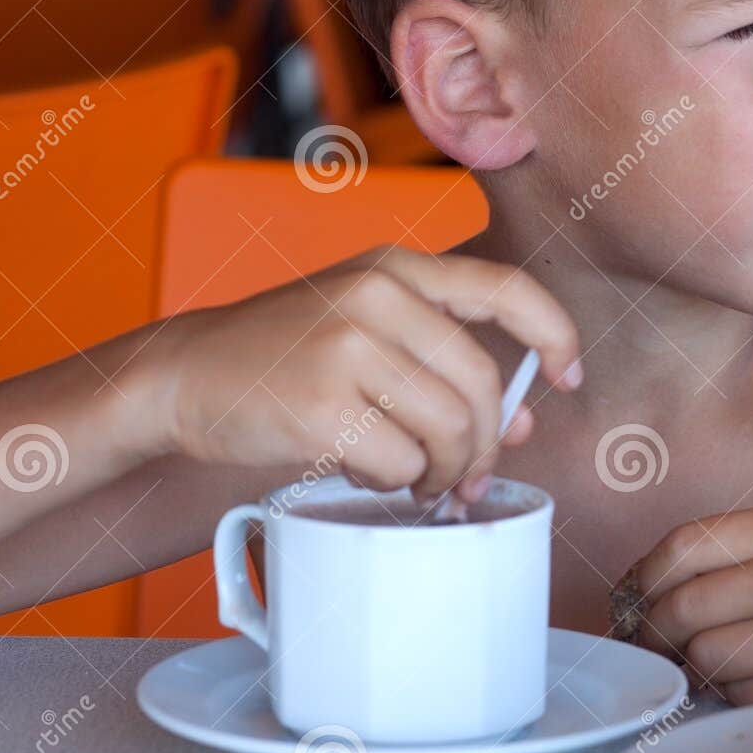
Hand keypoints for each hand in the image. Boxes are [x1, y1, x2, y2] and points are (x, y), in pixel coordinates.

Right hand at [151, 246, 581, 501]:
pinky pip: (400, 461)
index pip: (508, 289)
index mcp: (398, 268)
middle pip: (480, 385)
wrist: (184, 376)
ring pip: (448, 429)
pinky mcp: (320, 404)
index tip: (569, 378)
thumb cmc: (288, 359)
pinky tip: (370, 476)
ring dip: (444, 473)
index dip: (554, 336)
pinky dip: (396, 482)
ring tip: (420, 483)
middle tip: (468, 479)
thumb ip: (444, 366)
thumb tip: (524, 422)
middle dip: (485, 445)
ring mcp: (346, 345)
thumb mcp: (368, 334)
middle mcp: (377, 296)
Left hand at [635, 505, 752, 704]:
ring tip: (699, 666)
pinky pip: (749, 695)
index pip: (683, 546)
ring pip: (711, 660)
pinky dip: (732, 696)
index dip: (642, 579)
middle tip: (648, 645)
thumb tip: (661, 592)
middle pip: (685, 609)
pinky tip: (744, 683)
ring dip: (693, 671)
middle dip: (654, 635)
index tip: (631, 599)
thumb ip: (746, 550)